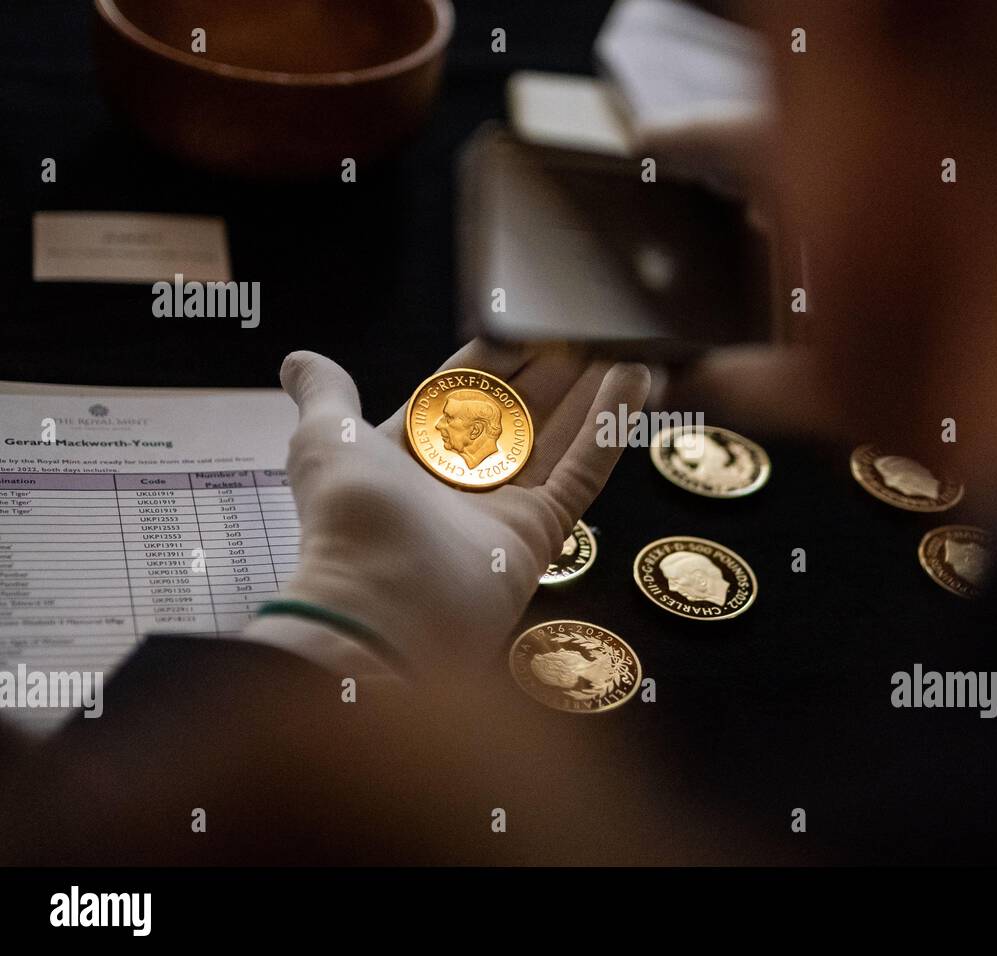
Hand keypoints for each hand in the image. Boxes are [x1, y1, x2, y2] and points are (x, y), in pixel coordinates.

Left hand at [271, 340, 649, 678]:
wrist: (384, 604)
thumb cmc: (349, 518)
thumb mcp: (325, 438)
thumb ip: (326, 393)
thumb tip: (298, 359)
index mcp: (411, 454)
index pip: (461, 391)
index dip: (496, 356)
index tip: (529, 320)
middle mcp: (460, 482)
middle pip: (517, 412)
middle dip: (553, 368)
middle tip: (588, 325)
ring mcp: (503, 508)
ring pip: (558, 437)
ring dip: (590, 390)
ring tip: (624, 343)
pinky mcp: (540, 531)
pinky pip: (582, 471)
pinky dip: (608, 426)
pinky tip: (632, 381)